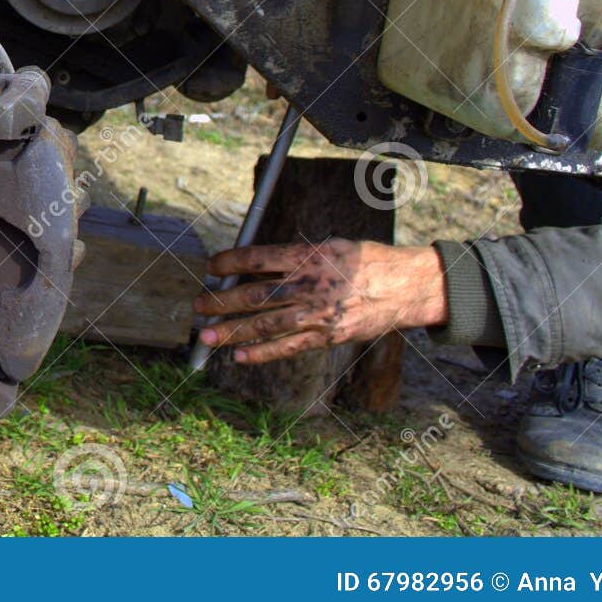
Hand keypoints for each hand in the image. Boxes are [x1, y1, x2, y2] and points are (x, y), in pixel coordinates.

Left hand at [194, 240, 447, 364]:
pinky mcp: (327, 336)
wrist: (404, 286)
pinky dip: (262, 353)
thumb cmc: (363, 261)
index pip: (257, 258)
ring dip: (233, 331)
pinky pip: (289, 347)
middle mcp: (309, 285)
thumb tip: (252, 265)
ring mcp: (318, 314)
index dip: (230, 262)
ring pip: (266, 324)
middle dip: (221, 302)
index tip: (211, 266)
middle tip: (197, 306)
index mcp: (308, 256)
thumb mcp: (328, 246)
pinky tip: (240, 356)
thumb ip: (293, 257)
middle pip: (255, 295)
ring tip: (206, 336)